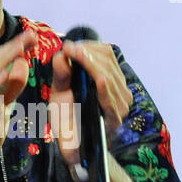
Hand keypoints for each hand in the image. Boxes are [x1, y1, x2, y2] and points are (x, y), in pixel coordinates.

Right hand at [0, 30, 37, 176]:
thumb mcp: (3, 108)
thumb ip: (12, 88)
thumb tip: (23, 64)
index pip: (0, 60)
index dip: (16, 46)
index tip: (33, 35)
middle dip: (14, 46)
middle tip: (31, 33)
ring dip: (6, 58)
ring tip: (22, 46)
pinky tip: (6, 72)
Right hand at [50, 38, 132, 169]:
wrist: (79, 133)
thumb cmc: (68, 126)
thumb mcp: (58, 111)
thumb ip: (62, 85)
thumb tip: (61, 59)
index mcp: (111, 118)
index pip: (105, 88)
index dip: (88, 66)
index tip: (71, 52)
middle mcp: (122, 105)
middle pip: (107, 70)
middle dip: (86, 55)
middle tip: (67, 47)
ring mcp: (123, 92)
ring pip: (110, 61)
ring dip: (89, 50)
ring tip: (70, 48)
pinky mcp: (120, 81)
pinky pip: (110, 58)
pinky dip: (95, 49)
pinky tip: (81, 48)